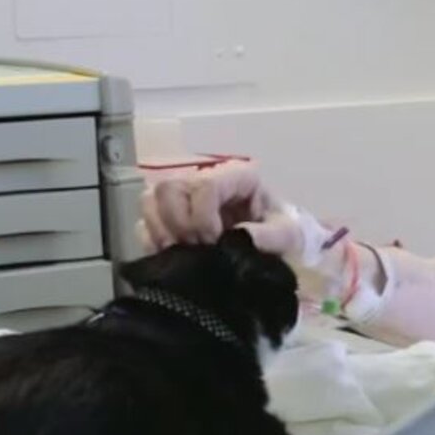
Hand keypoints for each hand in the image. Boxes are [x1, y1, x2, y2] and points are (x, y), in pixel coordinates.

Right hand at [139, 162, 301, 255]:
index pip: (204, 185)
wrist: (279, 253)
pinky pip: (143, 223)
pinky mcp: (169, 219)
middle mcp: (205, 181)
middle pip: (168, 188)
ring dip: (162, 233)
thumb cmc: (285, 237)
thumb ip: (272, 235)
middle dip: (179, 225)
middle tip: (197, 249)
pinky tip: (174, 258)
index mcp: (237, 177)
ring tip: (185, 254)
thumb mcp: (290, 235)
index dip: (202, 217)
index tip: (214, 242)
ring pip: (150, 201)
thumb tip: (241, 237)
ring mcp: (184, 198)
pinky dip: (153, 243)